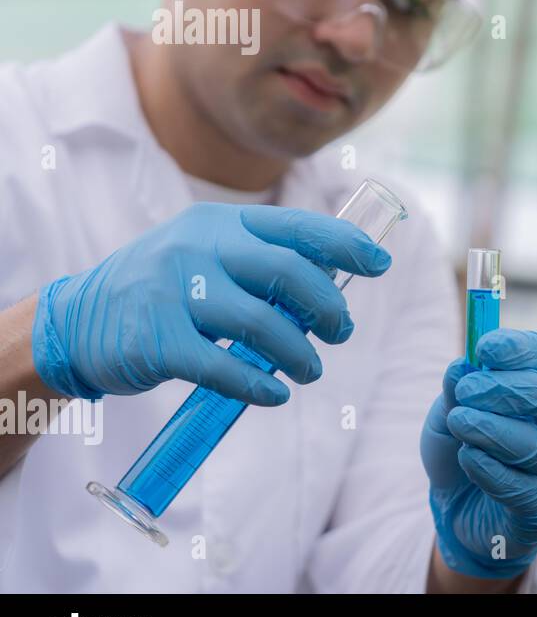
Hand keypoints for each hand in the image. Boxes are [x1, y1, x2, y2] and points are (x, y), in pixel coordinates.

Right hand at [31, 203, 390, 404]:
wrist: (76, 320)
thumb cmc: (164, 288)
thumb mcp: (207, 254)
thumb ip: (262, 262)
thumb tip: (333, 283)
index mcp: (220, 223)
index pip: (297, 227)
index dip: (345, 246)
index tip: (380, 264)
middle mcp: (197, 248)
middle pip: (288, 272)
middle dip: (329, 306)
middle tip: (343, 331)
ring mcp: (172, 293)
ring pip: (260, 322)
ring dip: (299, 353)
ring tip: (312, 370)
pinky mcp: (155, 341)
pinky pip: (222, 366)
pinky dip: (258, 384)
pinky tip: (274, 393)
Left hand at [421, 329, 536, 579]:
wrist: (457, 508)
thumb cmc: (463, 447)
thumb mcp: (448, 415)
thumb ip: (454, 394)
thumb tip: (460, 367)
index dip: (519, 350)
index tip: (484, 347)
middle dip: (508, 390)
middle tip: (466, 391)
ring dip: (491, 430)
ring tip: (459, 423)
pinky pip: (521, 486)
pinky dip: (488, 469)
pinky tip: (468, 458)